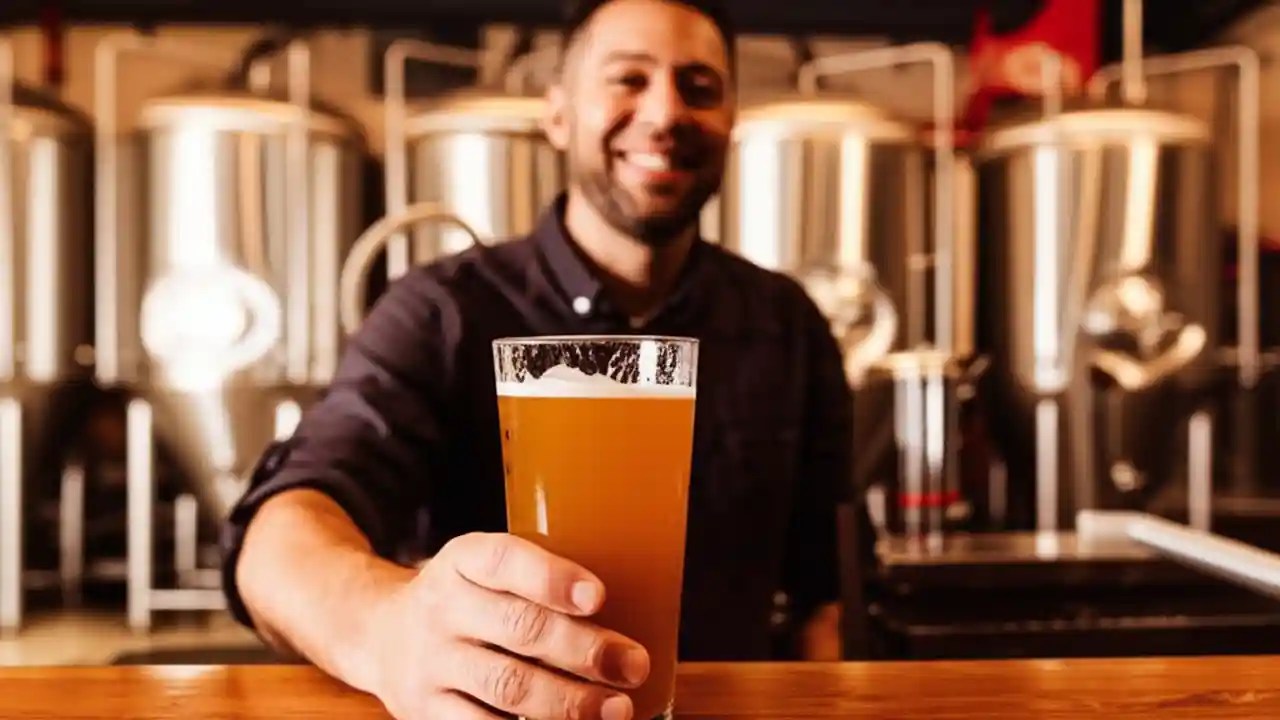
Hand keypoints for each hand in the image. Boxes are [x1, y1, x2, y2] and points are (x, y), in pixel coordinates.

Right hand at [360, 532, 650, 719]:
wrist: (378, 632)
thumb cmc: (468, 599)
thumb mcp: (487, 569)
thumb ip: (541, 581)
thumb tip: (643, 604)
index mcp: (462, 560)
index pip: (504, 561)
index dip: (551, 578)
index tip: (599, 596)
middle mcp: (442, 608)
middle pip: (517, 628)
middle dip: (583, 650)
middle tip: (632, 664)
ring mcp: (431, 663)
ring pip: (506, 686)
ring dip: (568, 702)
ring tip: (616, 709)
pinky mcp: (425, 712)